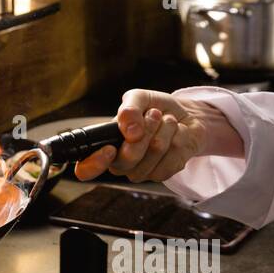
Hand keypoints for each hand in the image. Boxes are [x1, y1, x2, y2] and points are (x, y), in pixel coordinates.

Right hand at [73, 89, 235, 182]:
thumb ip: (128, 109)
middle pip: (126, 160)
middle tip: (154, 114)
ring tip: (167, 121)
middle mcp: (120, 163)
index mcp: (105, 145)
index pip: (86, 168)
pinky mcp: (162, 174)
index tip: (111, 148)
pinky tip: (176, 135)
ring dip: (165, 131)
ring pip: (151, 157)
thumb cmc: (158, 108)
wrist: (186, 115)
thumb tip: (128, 130)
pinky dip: (178, 140)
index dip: (95, 163)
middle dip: (145, 130)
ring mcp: (141, 172)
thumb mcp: (139, 98)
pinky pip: (170, 162)